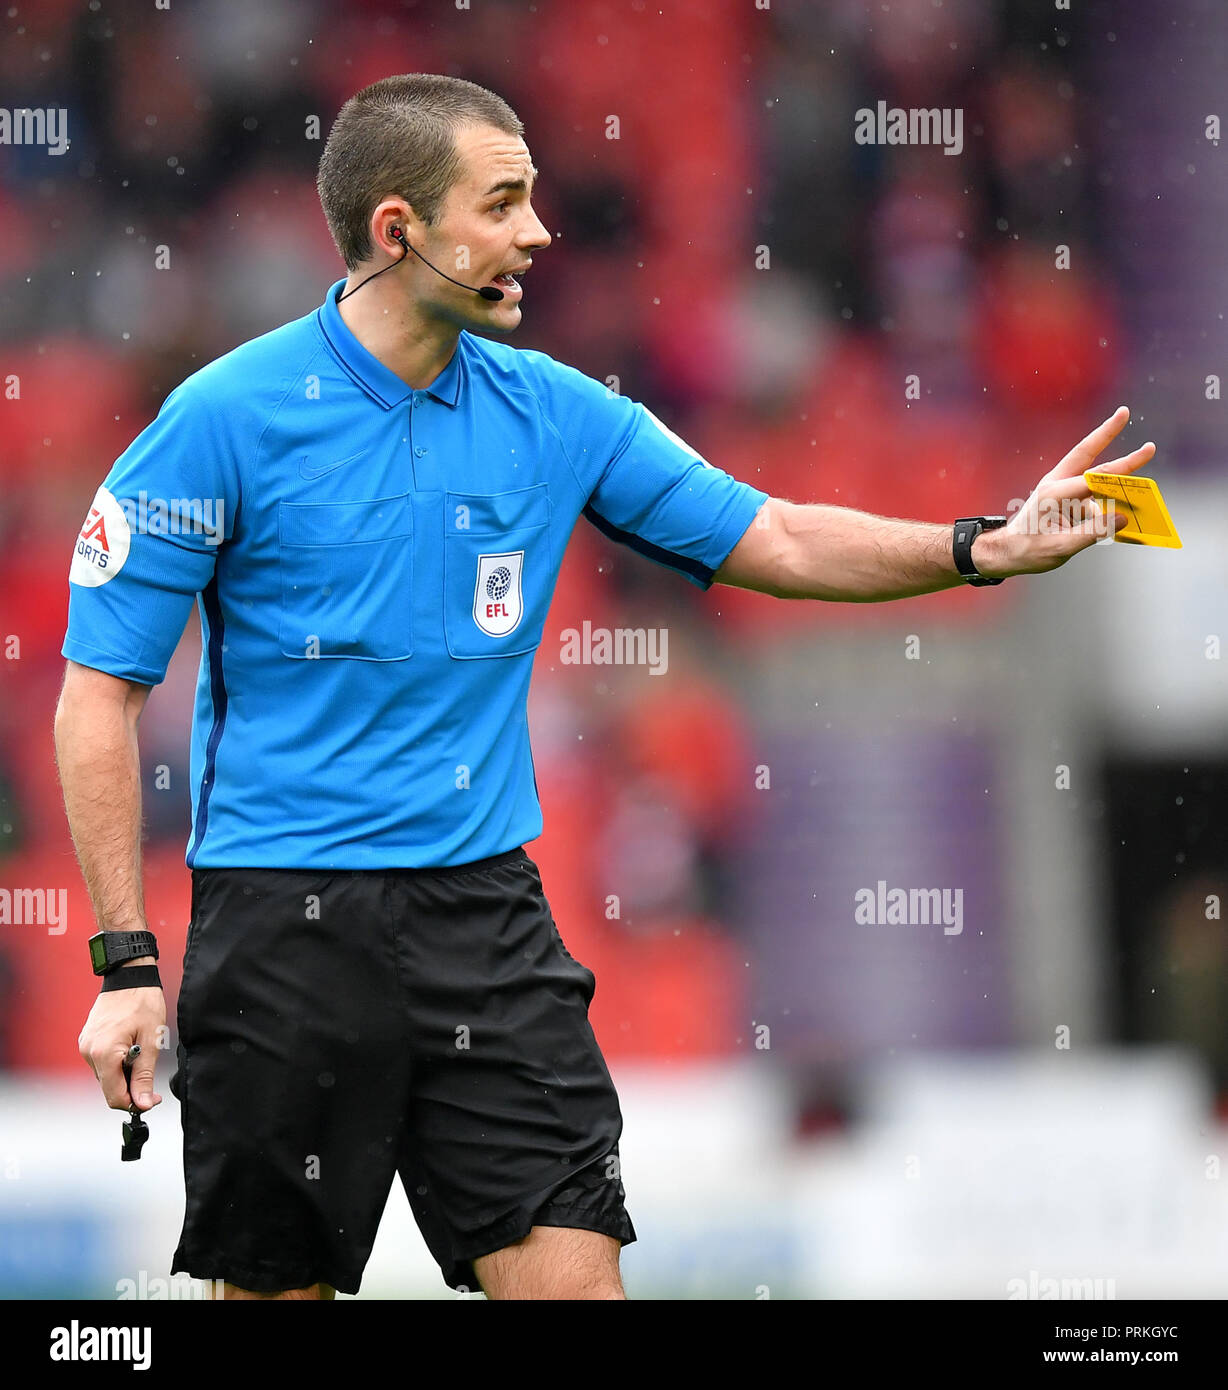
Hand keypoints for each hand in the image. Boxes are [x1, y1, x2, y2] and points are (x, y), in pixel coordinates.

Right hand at [78, 984, 165, 1111]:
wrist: (129, 976)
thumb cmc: (143, 1003)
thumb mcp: (151, 1041)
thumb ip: (144, 1076)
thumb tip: (143, 1103)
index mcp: (104, 1054)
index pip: (114, 1097)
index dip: (135, 1103)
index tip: (152, 1099)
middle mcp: (88, 1052)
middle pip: (109, 1088)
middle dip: (130, 1088)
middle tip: (150, 1075)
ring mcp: (85, 1046)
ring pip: (105, 1076)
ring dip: (123, 1074)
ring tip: (140, 1054)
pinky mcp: (87, 1041)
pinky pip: (101, 1062)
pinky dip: (115, 1063)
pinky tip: (129, 1048)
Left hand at [979, 406, 1155, 577]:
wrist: (1005, 552)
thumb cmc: (1028, 550)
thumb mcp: (1060, 548)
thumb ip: (1092, 532)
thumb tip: (1123, 518)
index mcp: (1054, 494)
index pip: (1095, 477)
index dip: (1123, 466)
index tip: (1148, 451)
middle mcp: (1056, 484)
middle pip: (1086, 453)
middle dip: (1107, 432)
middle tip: (1124, 411)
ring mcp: (1059, 488)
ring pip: (1091, 476)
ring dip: (1111, 477)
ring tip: (1131, 470)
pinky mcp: (1063, 496)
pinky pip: (1089, 494)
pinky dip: (1103, 503)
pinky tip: (1106, 518)